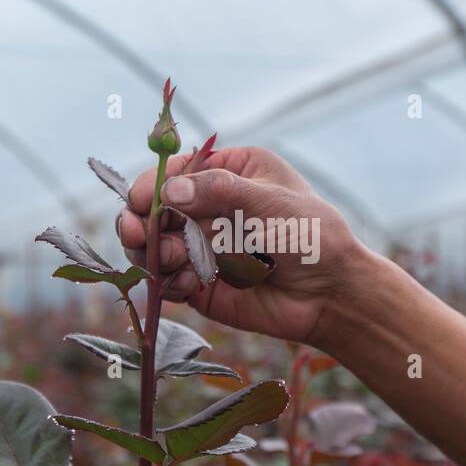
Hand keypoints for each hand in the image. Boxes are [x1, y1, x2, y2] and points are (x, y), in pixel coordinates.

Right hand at [117, 146, 369, 345]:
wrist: (329, 294)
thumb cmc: (311, 235)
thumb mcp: (271, 203)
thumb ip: (220, 192)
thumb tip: (170, 191)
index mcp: (228, 173)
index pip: (176, 171)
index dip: (151, 184)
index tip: (141, 200)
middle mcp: (208, 208)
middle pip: (153, 209)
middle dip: (139, 221)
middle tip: (135, 234)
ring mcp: (201, 246)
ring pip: (152, 246)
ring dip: (152, 252)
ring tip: (172, 260)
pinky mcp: (198, 283)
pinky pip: (167, 281)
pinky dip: (167, 283)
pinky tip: (187, 284)